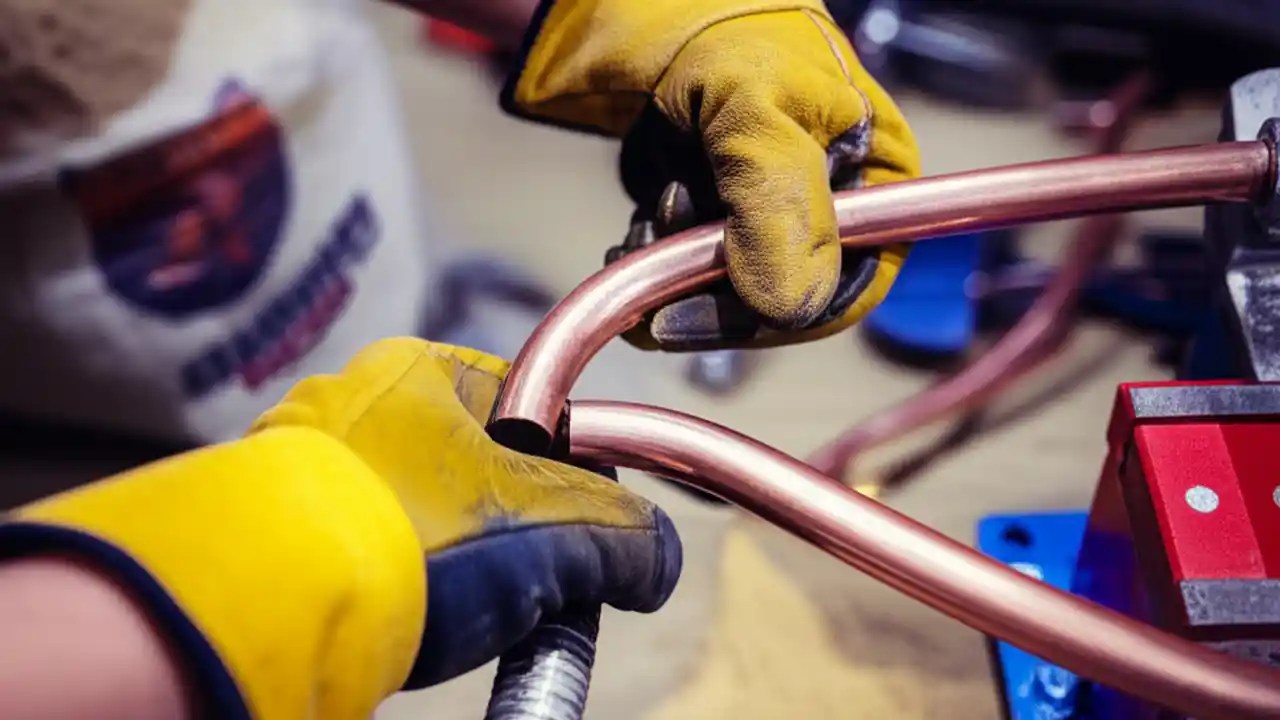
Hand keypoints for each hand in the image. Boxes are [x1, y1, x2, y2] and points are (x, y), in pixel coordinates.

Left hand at [253, 339, 681, 686]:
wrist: (277, 606)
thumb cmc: (417, 540)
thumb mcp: (556, 531)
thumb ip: (625, 537)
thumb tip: (655, 562)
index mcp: (421, 370)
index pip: (528, 408)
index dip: (566, 473)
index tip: (573, 531)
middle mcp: (351, 397)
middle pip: (468, 463)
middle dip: (501, 525)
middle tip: (515, 581)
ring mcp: (300, 454)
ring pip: (410, 505)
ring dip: (442, 552)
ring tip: (449, 604)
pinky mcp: (268, 515)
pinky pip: (353, 537)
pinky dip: (382, 570)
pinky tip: (393, 608)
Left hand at [505, 0, 919, 348]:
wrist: (650, 15)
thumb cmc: (728, 41)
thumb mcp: (759, 108)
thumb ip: (777, 202)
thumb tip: (788, 307)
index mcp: (876, 184)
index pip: (852, 286)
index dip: (789, 312)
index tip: (719, 312)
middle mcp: (829, 215)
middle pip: (782, 302)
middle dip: (715, 292)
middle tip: (657, 277)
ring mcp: (765, 224)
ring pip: (724, 296)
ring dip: (677, 273)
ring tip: (650, 218)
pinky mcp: (713, 228)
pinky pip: (685, 278)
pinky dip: (655, 263)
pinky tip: (634, 232)